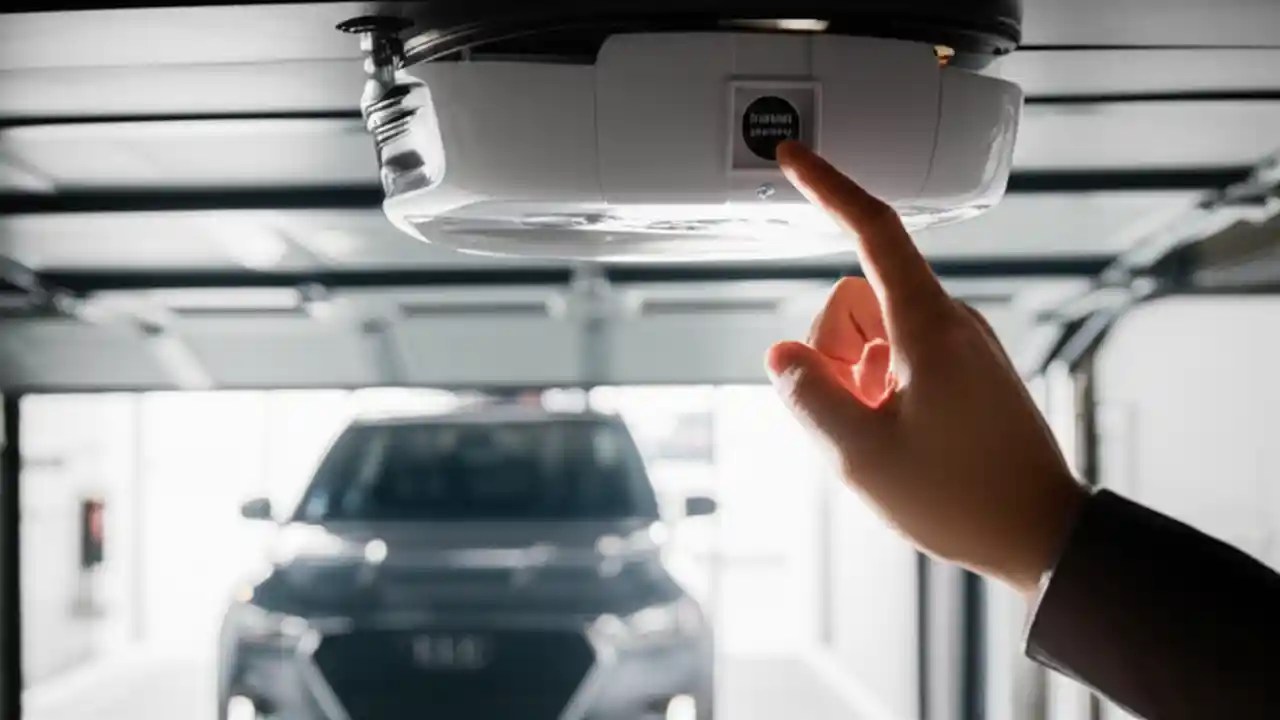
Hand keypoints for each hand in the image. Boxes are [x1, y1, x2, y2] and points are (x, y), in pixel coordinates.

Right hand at [767, 141, 1086, 596]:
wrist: (1043, 535)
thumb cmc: (959, 497)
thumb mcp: (862, 456)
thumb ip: (809, 397)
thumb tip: (780, 356)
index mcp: (928, 327)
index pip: (873, 232)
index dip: (828, 188)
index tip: (792, 157)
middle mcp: (950, 322)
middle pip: (854, 300)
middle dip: (831, 352)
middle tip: (852, 418)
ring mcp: (962, 346)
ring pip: (873, 332)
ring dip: (854, 377)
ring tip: (882, 437)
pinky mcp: (967, 370)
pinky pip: (899, 356)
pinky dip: (879, 387)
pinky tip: (901, 439)